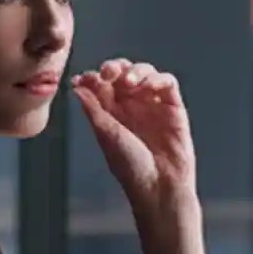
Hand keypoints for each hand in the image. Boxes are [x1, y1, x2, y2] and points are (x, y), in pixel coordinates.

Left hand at [72, 58, 195, 210]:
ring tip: (130, 81)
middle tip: (109, 73)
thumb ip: (93, 108)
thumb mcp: (106, 135)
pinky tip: (148, 86)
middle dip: (115, 67)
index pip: (102, 84)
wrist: (158, 185)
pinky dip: (158, 78)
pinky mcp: (174, 108)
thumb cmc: (131, 167)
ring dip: (136, 70)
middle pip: (123, 73)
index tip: (87, 78)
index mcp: (112, 112)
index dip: (94, 76)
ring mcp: (154, 105)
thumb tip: (78, 85)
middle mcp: (132, 106)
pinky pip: (168, 83)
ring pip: (145, 73)